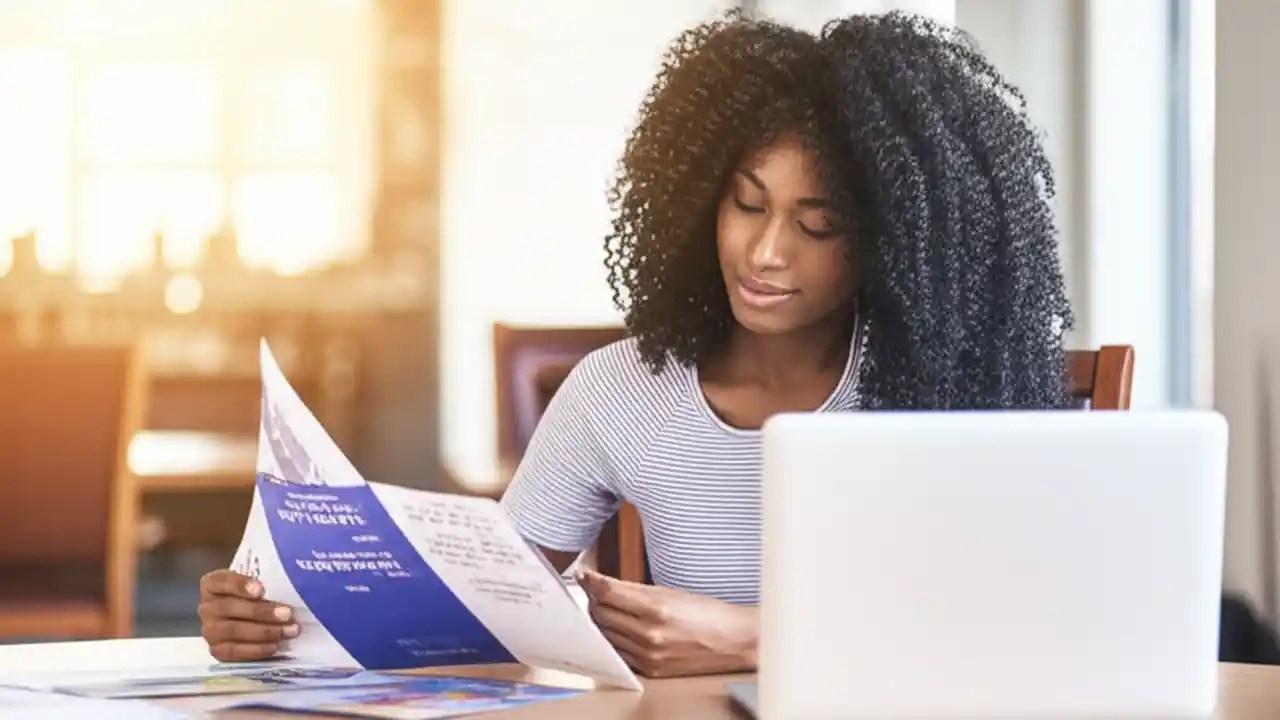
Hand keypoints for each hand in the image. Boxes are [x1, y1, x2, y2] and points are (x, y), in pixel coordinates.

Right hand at [198, 570, 298, 661]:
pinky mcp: (217, 650)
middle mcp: (206, 608)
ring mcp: (209, 630)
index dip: (240, 585)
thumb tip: (287, 586)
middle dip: (261, 611)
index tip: (261, 589)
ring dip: (263, 632)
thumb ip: (264, 582)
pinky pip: (234, 652)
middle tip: (287, 614)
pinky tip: (274, 646)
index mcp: (212, 585)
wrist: (247, 618)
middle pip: (229, 608)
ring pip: (233, 630)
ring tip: (287, 631)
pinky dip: (256, 650)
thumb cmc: (254, 596)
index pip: (222, 581)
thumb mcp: (255, 584)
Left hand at [578, 568, 757, 677]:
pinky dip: (613, 639)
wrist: (734, 642)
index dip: (592, 581)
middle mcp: (649, 634)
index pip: (608, 593)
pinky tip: (617, 629)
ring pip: (606, 634)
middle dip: (594, 600)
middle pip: (601, 614)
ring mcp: (648, 655)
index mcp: (657, 609)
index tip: (585, 575)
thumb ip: (635, 590)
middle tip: (594, 589)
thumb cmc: (708, 614)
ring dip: (601, 619)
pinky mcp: (649, 670)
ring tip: (605, 607)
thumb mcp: (672, 592)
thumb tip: (605, 585)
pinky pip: (618, 652)